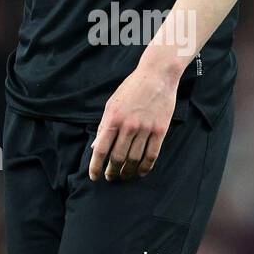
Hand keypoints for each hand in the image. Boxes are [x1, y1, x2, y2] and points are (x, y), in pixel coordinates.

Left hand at [88, 65, 177, 181]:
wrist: (156, 76)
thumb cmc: (131, 88)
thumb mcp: (112, 103)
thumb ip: (104, 125)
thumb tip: (95, 145)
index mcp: (113, 118)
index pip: (101, 148)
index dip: (96, 166)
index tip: (94, 176)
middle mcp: (128, 126)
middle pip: (118, 157)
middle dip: (112, 171)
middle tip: (110, 178)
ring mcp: (145, 129)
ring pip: (134, 159)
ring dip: (127, 172)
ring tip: (123, 176)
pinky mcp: (160, 130)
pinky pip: (152, 155)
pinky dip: (145, 167)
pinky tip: (140, 172)